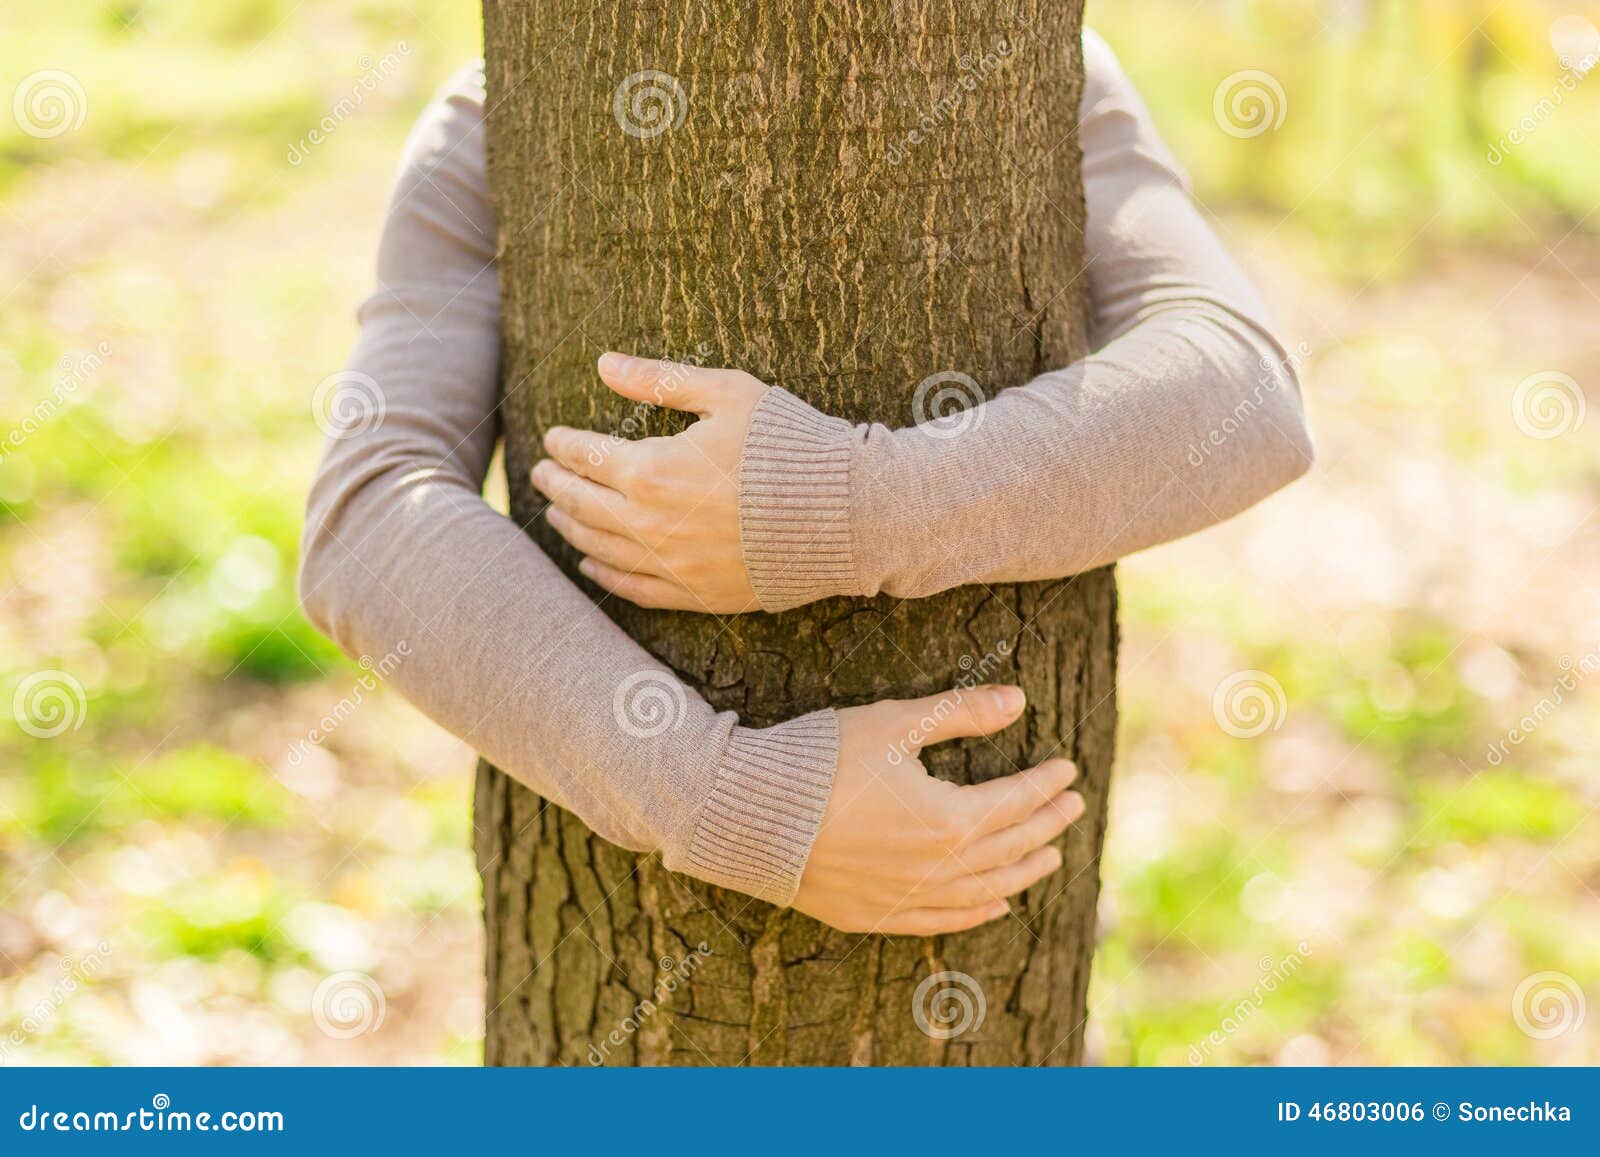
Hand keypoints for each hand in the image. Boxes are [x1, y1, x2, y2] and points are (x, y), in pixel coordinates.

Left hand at [532, 352, 765, 613]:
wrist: (845, 514)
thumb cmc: (789, 444)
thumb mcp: (727, 393)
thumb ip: (660, 380)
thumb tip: (603, 364)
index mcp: (651, 471)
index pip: (586, 457)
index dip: (564, 446)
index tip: (553, 439)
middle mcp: (650, 525)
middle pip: (582, 504)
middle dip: (556, 486)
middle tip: (541, 474)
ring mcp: (671, 565)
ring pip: (600, 548)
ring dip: (571, 528)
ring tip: (557, 514)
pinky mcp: (695, 594)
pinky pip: (633, 588)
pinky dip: (604, 575)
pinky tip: (590, 564)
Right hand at [793, 684, 1084, 936]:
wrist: (750, 815)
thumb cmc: (821, 760)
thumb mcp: (895, 723)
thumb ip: (961, 712)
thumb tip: (1019, 700)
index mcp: (949, 819)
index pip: (1016, 801)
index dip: (1046, 784)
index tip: (1068, 769)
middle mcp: (939, 869)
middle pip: (1010, 847)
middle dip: (1047, 824)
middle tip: (1073, 806)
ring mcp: (909, 898)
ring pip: (987, 891)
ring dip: (1024, 872)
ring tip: (1050, 857)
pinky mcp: (877, 916)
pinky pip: (944, 921)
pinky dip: (978, 913)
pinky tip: (996, 905)